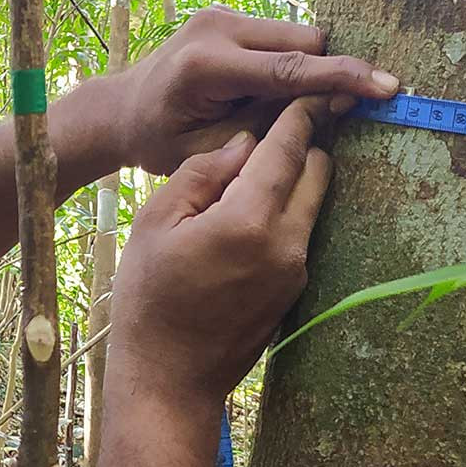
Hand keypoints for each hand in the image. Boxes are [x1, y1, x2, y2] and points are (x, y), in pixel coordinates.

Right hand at [107, 97, 335, 411]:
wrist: (169, 377)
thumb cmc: (148, 297)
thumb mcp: (155, 223)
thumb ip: (201, 174)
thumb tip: (242, 144)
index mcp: (247, 220)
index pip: (286, 150)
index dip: (296, 114)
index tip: (304, 89)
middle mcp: (286, 243)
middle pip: (317, 171)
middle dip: (304, 143)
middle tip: (283, 122)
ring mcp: (296, 269)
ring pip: (314, 202)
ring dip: (297, 178)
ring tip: (262, 166)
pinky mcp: (296, 289)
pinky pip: (302, 232)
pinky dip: (288, 211)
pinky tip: (251, 211)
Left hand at [117, 5, 398, 174]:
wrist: (123, 110)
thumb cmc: (161, 141)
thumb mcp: (215, 149)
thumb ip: (273, 125)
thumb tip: (333, 103)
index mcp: (207, 66)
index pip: (290, 70)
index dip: (343, 78)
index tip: (387, 87)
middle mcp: (215, 27)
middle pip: (304, 42)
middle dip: (325, 74)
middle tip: (326, 114)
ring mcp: (220, 14)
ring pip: (297, 36)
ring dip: (304, 68)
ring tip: (274, 105)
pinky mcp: (226, 14)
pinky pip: (279, 36)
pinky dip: (285, 62)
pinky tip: (261, 91)